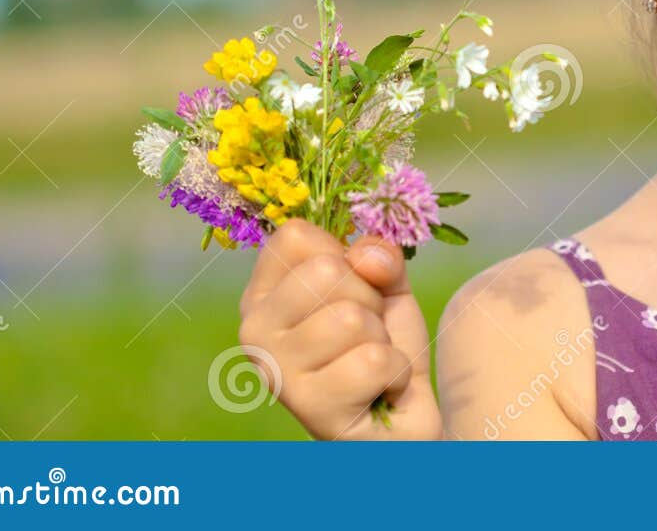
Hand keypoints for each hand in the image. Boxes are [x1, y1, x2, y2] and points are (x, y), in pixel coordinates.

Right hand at [238, 220, 440, 439]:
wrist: (401, 420)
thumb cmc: (381, 346)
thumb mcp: (384, 285)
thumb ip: (378, 256)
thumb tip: (367, 257)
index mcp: (264, 294)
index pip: (296, 236)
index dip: (343, 255)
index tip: (350, 290)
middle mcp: (255, 330)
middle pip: (326, 270)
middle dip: (369, 299)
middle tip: (367, 334)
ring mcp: (276, 371)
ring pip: (351, 318)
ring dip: (382, 339)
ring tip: (371, 363)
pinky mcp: (309, 407)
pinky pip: (372, 360)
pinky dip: (395, 372)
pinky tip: (379, 392)